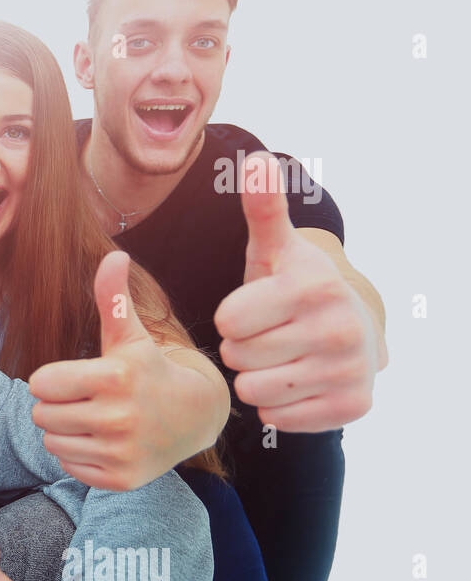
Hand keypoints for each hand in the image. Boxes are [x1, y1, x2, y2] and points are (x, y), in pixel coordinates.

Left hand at [28, 250, 191, 489]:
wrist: (195, 417)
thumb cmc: (149, 370)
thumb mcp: (131, 335)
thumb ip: (114, 299)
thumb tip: (113, 254)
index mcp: (116, 377)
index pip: (41, 383)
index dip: (52, 378)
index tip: (77, 377)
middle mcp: (119, 417)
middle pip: (41, 414)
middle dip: (55, 404)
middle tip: (84, 399)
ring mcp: (120, 452)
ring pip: (51, 441)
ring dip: (64, 430)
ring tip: (92, 419)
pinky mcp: (120, 479)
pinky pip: (68, 465)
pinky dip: (78, 454)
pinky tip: (103, 441)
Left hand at [215, 152, 379, 430]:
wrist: (352, 329)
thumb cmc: (294, 288)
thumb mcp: (274, 249)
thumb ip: (262, 209)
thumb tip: (255, 161)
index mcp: (314, 286)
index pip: (228, 321)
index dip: (232, 318)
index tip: (255, 309)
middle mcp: (340, 328)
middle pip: (238, 357)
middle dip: (244, 348)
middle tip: (268, 335)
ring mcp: (350, 370)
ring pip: (253, 391)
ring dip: (257, 379)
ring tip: (279, 358)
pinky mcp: (353, 407)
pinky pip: (277, 418)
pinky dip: (279, 406)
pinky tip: (296, 382)